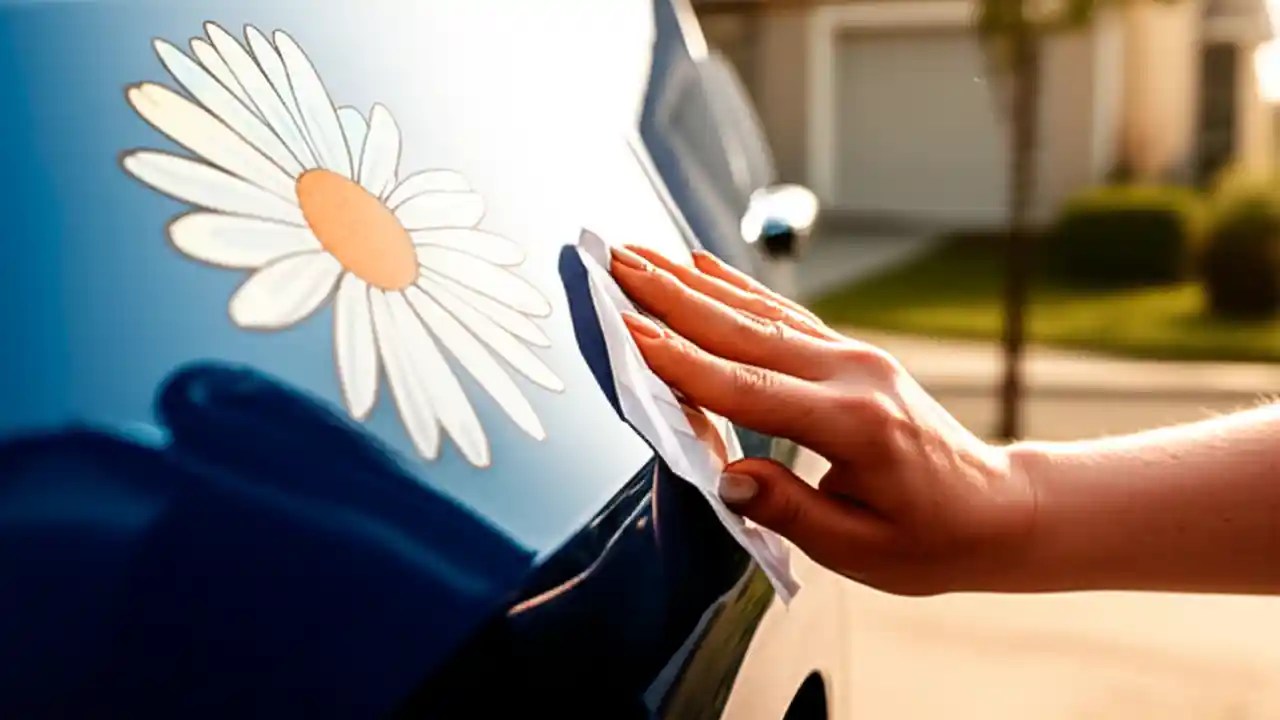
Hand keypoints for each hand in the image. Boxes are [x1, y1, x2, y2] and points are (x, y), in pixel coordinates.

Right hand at [609, 245, 1035, 595]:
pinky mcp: (852, 355)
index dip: (680, 361)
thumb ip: (789, 510)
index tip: (627, 328)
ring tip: (641, 256)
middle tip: (615, 263)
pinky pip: (784, 315)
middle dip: (671, 295)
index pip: (746, 387)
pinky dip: (739, 288)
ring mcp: (854, 357)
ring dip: (694, 282)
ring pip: (759, 313)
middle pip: (743, 330)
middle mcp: (852, 375)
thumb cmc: (933, 540)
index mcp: (852, 424)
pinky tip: (705, 265)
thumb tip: (726, 477)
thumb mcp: (860, 550)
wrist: (998, 509)